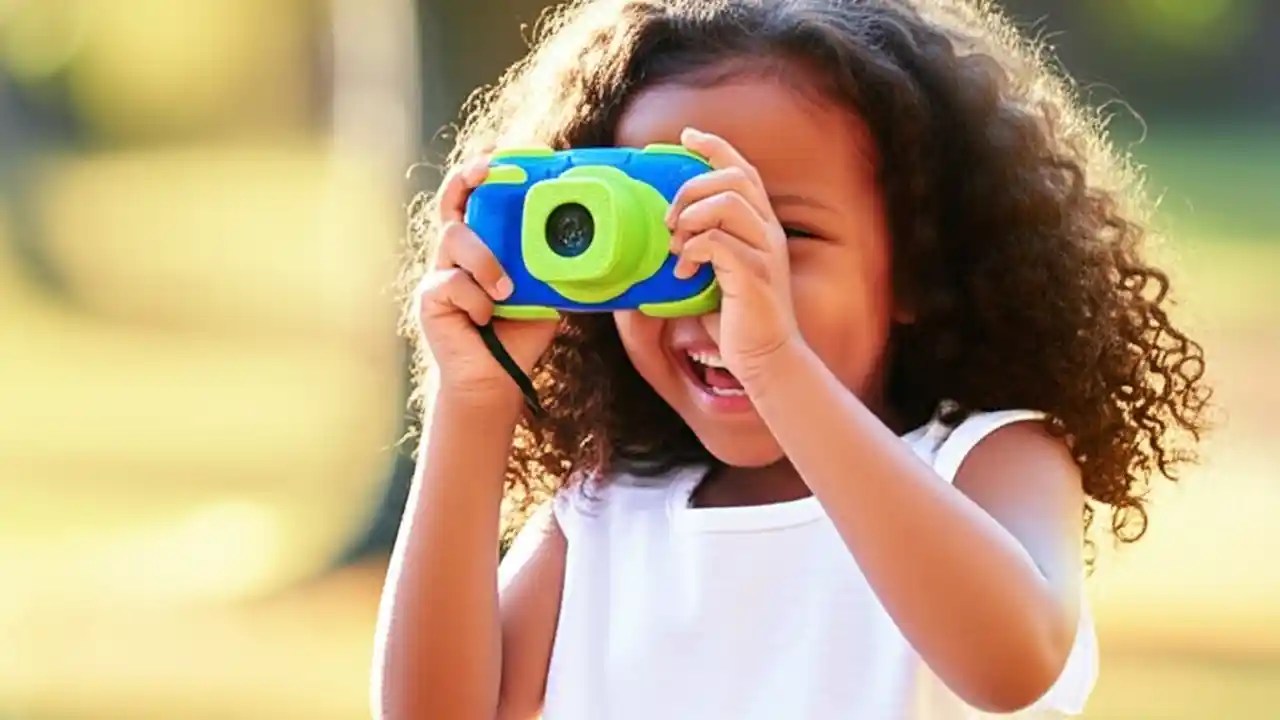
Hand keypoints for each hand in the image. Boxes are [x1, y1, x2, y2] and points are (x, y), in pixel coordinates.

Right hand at [415, 154, 559, 409]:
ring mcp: (440, 272)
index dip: (487, 170)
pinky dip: (476, 299)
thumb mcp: (544, 292)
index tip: (512, 153)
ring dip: (486, 261)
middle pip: (452, 199)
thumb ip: (552, 265)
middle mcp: (457, 251)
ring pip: (455, 238)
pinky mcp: (430, 298)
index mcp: (484, 244)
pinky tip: (485, 317)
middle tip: (490, 168)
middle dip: (469, 177)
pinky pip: (451, 281)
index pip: (478, 196)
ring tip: (506, 291)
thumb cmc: (518, 334)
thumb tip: (588, 240)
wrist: (496, 381)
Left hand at [666, 127, 801, 383]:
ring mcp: (764, 252)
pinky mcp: (754, 275)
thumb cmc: (740, 319)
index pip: (744, 169)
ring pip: (728, 202)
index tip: (687, 137)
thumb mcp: (720, 274)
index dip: (715, 146)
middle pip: (734, 177)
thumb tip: (664, 235)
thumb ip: (704, 247)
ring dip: (692, 217)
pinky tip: (685, 272)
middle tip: (670, 219)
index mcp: (762, 226)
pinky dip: (692, 250)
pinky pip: (717, 242)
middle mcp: (768, 232)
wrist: (767, 358)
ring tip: (677, 245)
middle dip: (692, 188)